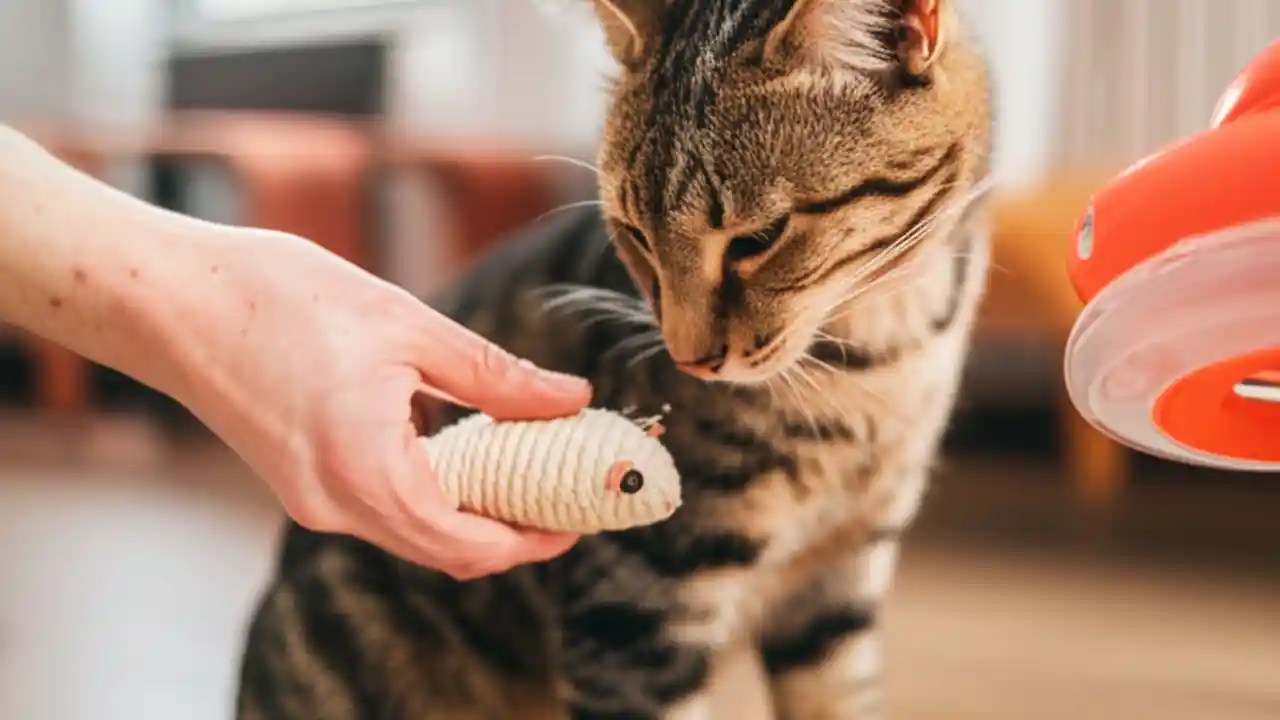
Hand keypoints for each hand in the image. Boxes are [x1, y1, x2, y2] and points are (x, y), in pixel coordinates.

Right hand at [177, 229, 590, 578]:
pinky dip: (431, 486)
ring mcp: (312, 500)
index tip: (582, 513)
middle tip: (565, 484)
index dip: (537, 539)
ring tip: (525, 455)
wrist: (167, 297)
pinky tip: (459, 437)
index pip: (472, 546)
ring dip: (474, 506)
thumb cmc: (277, 297)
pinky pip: (382, 504)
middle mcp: (336, 507)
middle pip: (447, 549)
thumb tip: (572, 399)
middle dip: (514, 526)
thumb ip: (496, 375)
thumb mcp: (406, 326)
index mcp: (367, 474)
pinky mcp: (299, 482)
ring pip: (415, 528)